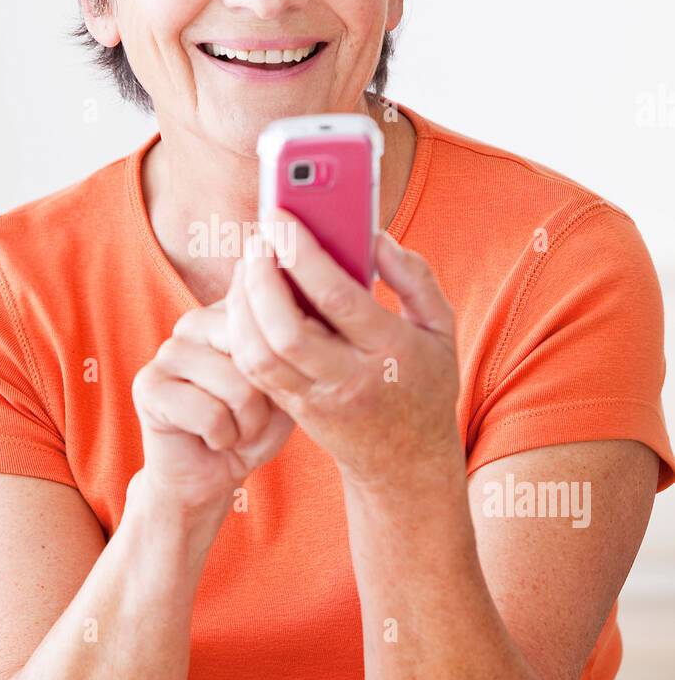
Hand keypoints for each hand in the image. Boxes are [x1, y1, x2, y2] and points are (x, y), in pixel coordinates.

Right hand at [131, 298, 294, 538]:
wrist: (210, 476)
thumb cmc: (251, 427)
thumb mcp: (286, 389)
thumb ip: (289, 355)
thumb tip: (294, 330)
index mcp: (228, 313)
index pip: (273, 326)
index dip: (284, 373)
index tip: (268, 393)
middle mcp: (194, 322)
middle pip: (258, 355)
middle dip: (265, 400)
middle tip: (249, 416)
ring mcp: (167, 351)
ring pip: (238, 388)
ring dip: (246, 425)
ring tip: (231, 428)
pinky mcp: (147, 385)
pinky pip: (210, 415)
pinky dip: (222, 438)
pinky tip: (210, 438)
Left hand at [224, 214, 461, 490]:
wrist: (406, 462)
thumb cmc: (423, 380)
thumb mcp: (440, 327)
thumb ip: (414, 277)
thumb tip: (374, 236)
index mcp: (393, 352)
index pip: (338, 299)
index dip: (302, 254)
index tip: (281, 216)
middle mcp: (350, 379)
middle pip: (286, 331)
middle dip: (261, 279)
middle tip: (258, 239)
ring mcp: (317, 400)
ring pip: (259, 354)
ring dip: (242, 304)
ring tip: (250, 264)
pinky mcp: (293, 410)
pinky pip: (253, 370)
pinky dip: (240, 329)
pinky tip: (247, 297)